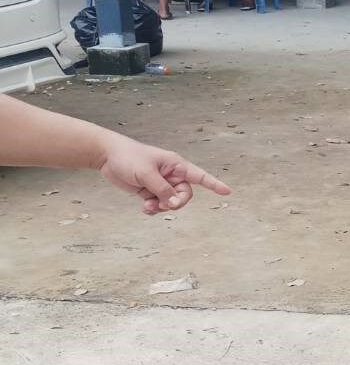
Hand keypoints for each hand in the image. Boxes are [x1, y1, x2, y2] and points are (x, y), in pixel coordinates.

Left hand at [96, 135, 231, 214]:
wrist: (107, 156)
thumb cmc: (128, 157)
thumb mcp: (147, 174)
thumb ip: (162, 189)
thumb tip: (174, 202)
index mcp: (175, 165)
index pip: (200, 176)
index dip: (214, 184)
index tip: (227, 192)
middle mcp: (171, 175)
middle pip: (184, 194)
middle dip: (176, 202)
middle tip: (166, 205)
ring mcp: (160, 183)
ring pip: (171, 201)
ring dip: (162, 207)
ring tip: (148, 206)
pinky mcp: (149, 190)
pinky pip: (159, 204)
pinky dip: (154, 209)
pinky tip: (145, 208)